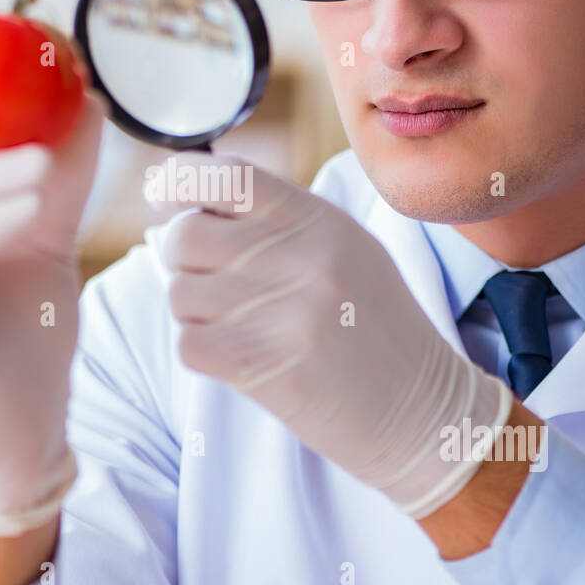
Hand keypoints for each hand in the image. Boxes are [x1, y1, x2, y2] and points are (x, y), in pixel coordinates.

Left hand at [154, 151, 512, 518]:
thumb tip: (182, 199)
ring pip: (180, 294)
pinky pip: (189, 344)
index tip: (161, 195)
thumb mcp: (342, 248)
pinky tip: (243, 357)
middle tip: (212, 282)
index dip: (178, 181)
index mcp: (316, 219)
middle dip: (183, 260)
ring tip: (242, 325)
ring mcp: (281, 310)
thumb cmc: (374, 325)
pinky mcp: (262, 364)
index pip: (224, 175)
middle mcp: (299, 256)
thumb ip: (275, 221)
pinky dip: (204, 353)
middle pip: (184, 236)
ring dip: (196, 313)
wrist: (423, 409)